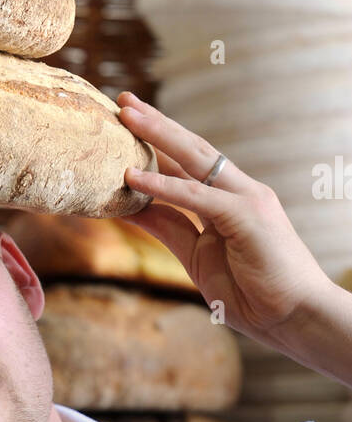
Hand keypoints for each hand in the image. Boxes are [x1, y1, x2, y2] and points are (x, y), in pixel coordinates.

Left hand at [117, 91, 332, 342]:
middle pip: (191, 149)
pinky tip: (134, 175)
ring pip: (195, 160)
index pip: (188, 164)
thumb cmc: (254, 294)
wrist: (298, 320)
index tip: (127, 122)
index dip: (157, 143)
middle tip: (123, 101)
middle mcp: (239, 193)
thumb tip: (132, 206)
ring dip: (158, 136)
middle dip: (156, 124)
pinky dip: (164, 185)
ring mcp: (246, 201)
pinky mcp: (247, 217)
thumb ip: (170, 227)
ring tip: (125, 116)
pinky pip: (196, 197)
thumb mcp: (198, 256)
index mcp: (229, 202)